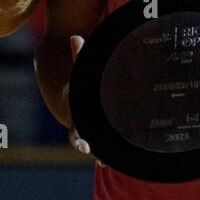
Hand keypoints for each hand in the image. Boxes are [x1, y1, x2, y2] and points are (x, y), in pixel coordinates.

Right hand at [65, 35, 102, 165]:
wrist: (75, 99)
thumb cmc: (80, 84)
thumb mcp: (79, 72)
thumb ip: (77, 56)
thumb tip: (74, 36)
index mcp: (77, 118)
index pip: (75, 134)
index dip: (79, 141)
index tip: (84, 147)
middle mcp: (83, 130)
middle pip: (87, 145)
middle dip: (94, 153)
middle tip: (101, 160)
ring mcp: (92, 135)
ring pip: (99, 150)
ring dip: (104, 156)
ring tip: (109, 162)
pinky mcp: (103, 136)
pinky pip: (108, 148)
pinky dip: (113, 154)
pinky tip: (125, 158)